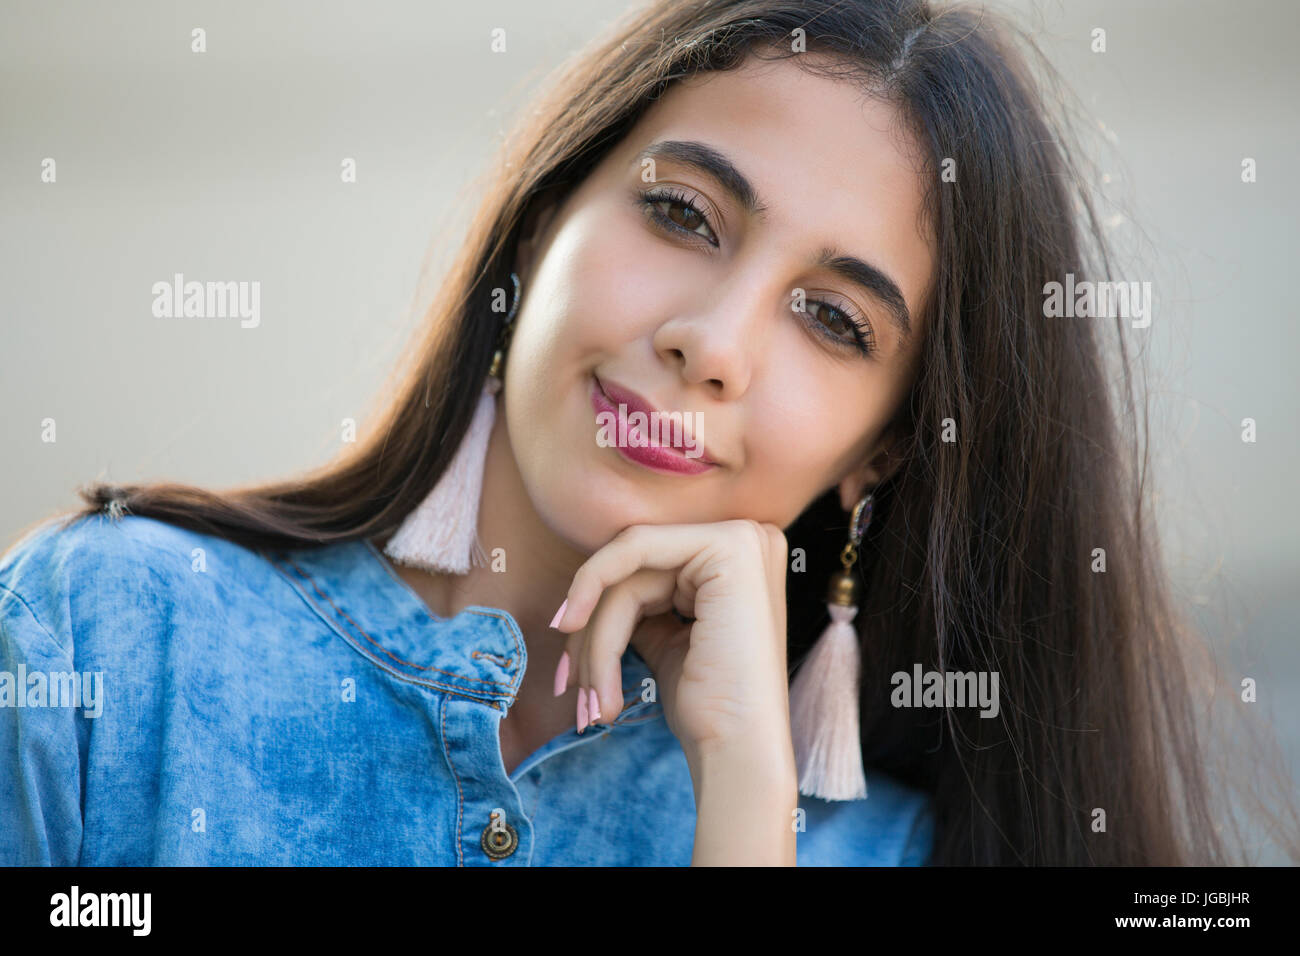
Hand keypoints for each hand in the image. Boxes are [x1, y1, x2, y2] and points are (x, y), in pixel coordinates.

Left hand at [550, 519, 793, 771]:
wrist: (738, 751)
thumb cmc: (708, 708)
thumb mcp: (669, 641)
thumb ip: (642, 605)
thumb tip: (589, 591)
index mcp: (740, 561)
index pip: (650, 568)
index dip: (599, 608)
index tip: (568, 664)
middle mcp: (750, 539)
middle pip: (637, 568)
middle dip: (590, 628)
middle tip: (570, 685)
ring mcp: (743, 538)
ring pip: (629, 571)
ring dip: (594, 637)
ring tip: (587, 696)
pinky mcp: (728, 547)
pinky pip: (634, 551)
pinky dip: (592, 593)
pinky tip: (572, 632)